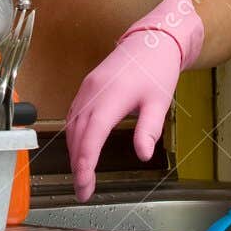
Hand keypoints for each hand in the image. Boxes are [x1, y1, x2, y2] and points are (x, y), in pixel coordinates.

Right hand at [65, 0, 203, 201]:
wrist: (152, 39)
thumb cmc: (157, 69)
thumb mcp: (159, 102)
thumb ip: (148, 129)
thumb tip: (143, 155)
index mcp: (110, 96)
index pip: (91, 137)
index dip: (85, 164)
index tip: (85, 185)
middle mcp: (93, 92)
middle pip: (77, 135)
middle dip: (77, 166)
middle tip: (83, 191)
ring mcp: (87, 88)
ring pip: (72, 126)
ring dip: (74, 152)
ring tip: (82, 176)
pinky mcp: (87, 87)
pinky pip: (73, 115)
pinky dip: (74, 136)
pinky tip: (80, 149)